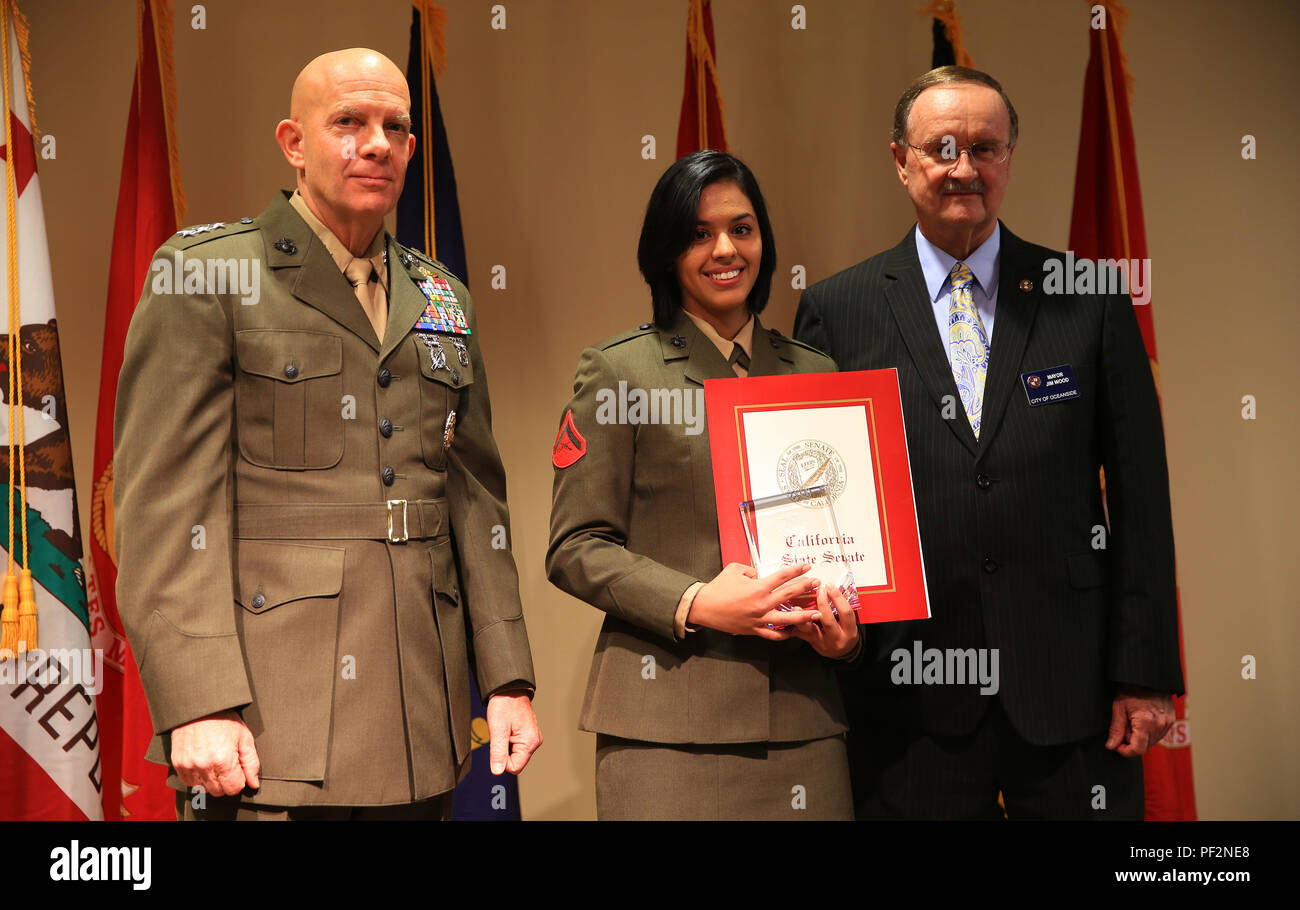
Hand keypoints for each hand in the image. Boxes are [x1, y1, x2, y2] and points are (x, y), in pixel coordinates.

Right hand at [169, 709, 259, 796]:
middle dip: (226, 781)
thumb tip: (254, 783)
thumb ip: (251, 763)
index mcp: (223, 759)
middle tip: (227, 764)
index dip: (239, 780)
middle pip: (218, 791)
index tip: (238, 769)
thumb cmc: (223, 719)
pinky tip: (203, 763)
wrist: (198, 707)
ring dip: (211, 780)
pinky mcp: (178, 764)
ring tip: (214, 762)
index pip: (233, 788)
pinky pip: (189, 783)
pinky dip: (197, 777)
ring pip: (203, 789)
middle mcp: (204, 765)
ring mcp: (189, 766)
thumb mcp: (244, 737)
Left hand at [486, 691, 541, 774]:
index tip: (499, 744)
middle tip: (502, 734)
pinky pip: (516, 746)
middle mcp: (534, 742)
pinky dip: (508, 740)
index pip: (514, 767)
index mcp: (530, 742)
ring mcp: (532, 738)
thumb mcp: (497, 730)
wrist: (509, 689)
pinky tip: (507, 728)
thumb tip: (497, 771)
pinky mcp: (528, 735)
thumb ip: (498, 753)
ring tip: (504, 729)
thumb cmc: (504, 705)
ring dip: (506, 745)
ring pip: (515, 754)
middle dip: (504, 751)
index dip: (502, 760)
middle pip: (515, 761)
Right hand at [687, 562, 821, 639]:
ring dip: (804, 615)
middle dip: (806, 588)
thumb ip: (751, 570)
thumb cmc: (718, 587)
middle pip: (789, 595)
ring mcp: (759, 619)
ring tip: (816, 613)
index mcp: (758, 587)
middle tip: (818, 584)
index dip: (797, 570)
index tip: (808, 566)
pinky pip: (773, 635)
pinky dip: (784, 634)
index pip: (782, 576)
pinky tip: (793, 631)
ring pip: (787, 619)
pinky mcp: (754, 630)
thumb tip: (761, 576)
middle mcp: (761, 604)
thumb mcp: (735, 569)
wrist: (704, 607)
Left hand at [790, 580, 859, 657]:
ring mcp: (822, 642)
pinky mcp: (811, 642)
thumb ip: (841, 609)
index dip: (837, 598)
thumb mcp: (849, 623)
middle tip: (818, 589)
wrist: (840, 652)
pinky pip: (799, 633)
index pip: (845, 613)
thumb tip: (830, 589)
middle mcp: (836, 638)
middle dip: (822, 603)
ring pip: (810, 629)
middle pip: (828, 620)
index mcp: (849, 631)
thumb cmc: (844, 633)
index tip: (830, 586)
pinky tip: (786, 617)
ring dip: (802, 617)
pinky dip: (792, 624)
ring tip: (797, 606)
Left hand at [1105, 686, 1174, 756]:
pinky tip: (1143, 719)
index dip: (1125, 751)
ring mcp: (1167, 723)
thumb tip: (1111, 746)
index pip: (1137, 749)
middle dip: (1131, 741)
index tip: (1117, 746)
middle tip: (1124, 725)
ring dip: (1140, 737)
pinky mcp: (1171, 721)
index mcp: (1145, 722)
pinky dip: (1149, 732)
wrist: (1148, 677)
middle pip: (1144, 747)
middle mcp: (1159, 725)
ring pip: (1151, 742)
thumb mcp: (1119, 707)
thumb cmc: (1132, 688)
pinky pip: (1158, 734)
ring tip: (1133, 719)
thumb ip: (1116, 729)